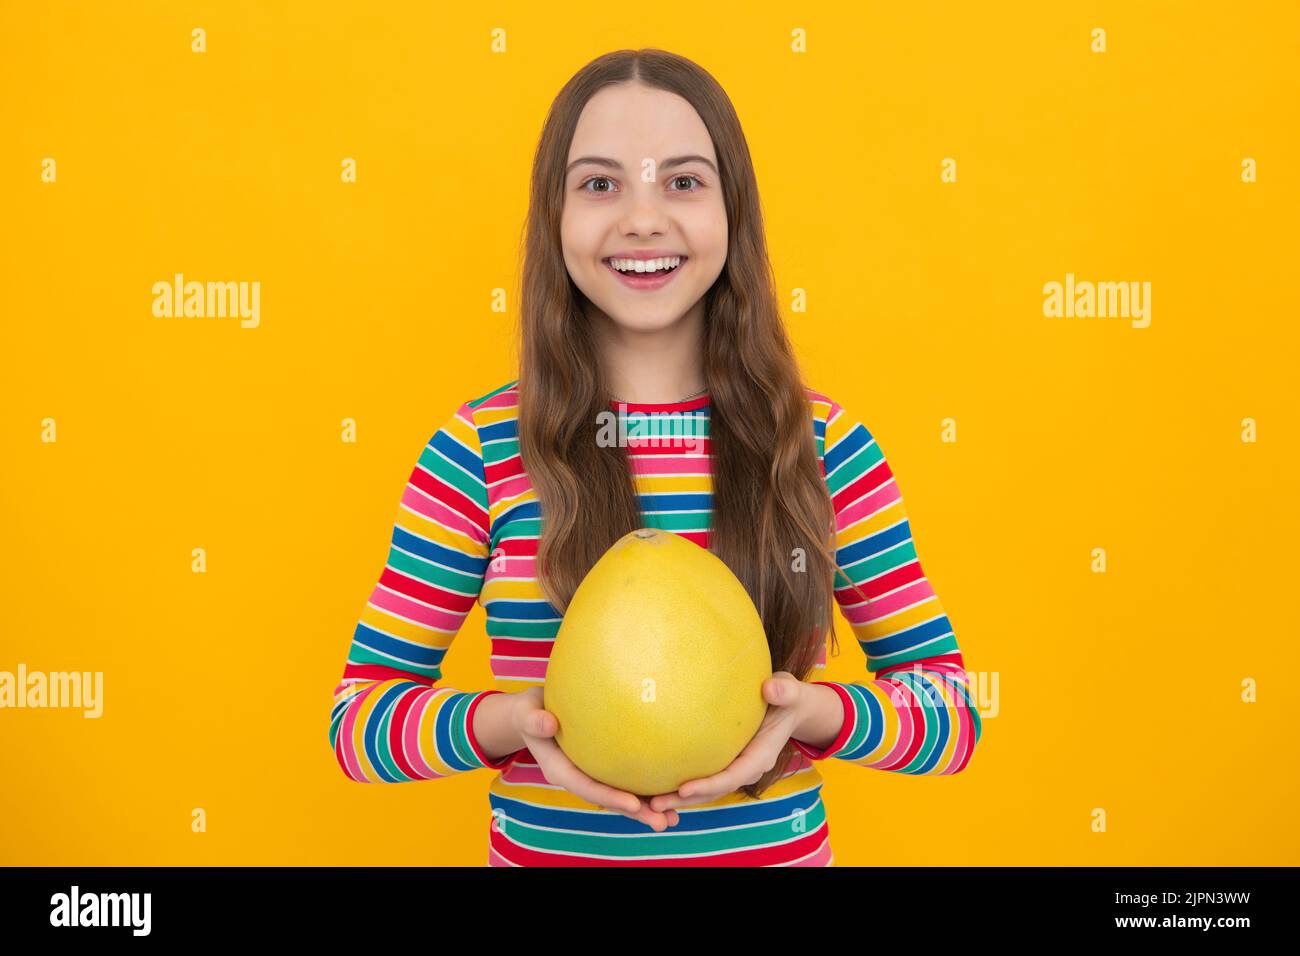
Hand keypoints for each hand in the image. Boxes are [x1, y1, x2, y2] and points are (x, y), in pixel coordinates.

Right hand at [512, 687, 680, 831]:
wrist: (535, 711)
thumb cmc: (531, 709)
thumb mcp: (526, 711)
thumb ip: (534, 719)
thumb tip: (548, 724)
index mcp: (560, 770)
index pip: (588, 787)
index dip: (610, 797)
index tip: (634, 803)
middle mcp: (579, 777)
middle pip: (609, 799)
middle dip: (636, 812)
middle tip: (663, 821)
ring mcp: (591, 773)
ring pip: (620, 794)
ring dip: (646, 807)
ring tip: (673, 817)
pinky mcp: (602, 765)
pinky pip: (625, 778)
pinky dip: (645, 787)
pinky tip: (669, 791)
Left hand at [647, 671, 811, 812]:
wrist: (789, 708)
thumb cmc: (787, 697)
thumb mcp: (789, 691)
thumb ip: (784, 690)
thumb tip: (771, 688)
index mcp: (760, 756)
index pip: (733, 776)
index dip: (709, 785)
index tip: (683, 789)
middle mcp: (747, 768)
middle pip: (714, 791)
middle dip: (685, 800)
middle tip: (653, 805)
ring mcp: (736, 768)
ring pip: (705, 789)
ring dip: (678, 799)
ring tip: (647, 803)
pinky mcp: (726, 763)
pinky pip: (703, 777)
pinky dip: (682, 786)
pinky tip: (655, 784)